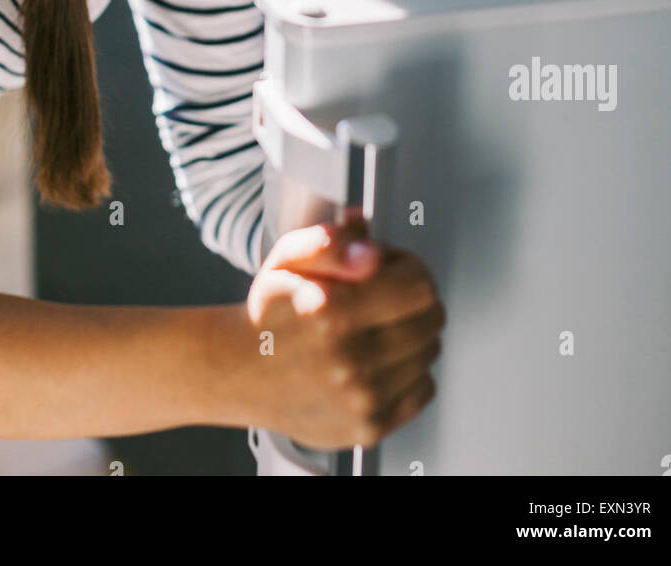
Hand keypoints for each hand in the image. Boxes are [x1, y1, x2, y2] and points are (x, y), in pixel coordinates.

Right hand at [239, 217, 444, 450]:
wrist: (239, 372)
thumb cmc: (269, 314)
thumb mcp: (289, 257)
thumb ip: (333, 242)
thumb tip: (371, 252)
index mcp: (332, 312)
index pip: (420, 286)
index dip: (407, 269)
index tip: (390, 271)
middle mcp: (349, 360)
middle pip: (431, 319)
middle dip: (411, 301)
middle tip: (379, 300)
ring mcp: (361, 399)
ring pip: (428, 353)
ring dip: (409, 336)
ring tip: (371, 331)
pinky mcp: (368, 427)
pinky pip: (422, 389)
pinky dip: (407, 372)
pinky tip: (376, 361)